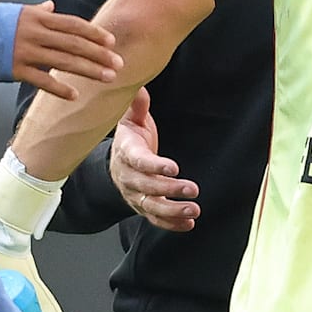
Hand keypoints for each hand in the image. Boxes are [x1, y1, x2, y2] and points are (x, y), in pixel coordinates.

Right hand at [11, 1, 121, 99]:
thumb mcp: (15, 12)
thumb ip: (37, 12)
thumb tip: (52, 6)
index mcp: (37, 17)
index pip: (73, 24)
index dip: (94, 33)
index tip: (112, 41)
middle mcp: (35, 32)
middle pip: (75, 43)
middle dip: (99, 54)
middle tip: (119, 63)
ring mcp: (26, 51)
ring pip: (64, 61)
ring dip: (89, 70)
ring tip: (108, 78)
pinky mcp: (16, 69)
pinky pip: (43, 80)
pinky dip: (60, 88)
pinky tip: (75, 95)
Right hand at [111, 90, 198, 231]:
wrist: (117, 161)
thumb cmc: (131, 138)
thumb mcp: (131, 120)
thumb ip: (137, 107)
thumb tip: (139, 87)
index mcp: (126, 153)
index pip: (139, 162)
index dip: (155, 166)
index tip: (174, 168)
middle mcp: (128, 177)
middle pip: (147, 187)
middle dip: (169, 190)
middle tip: (193, 189)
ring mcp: (134, 195)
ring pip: (151, 207)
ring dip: (173, 211)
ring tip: (194, 210)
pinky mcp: (142, 207)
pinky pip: (155, 219)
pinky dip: (171, 224)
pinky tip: (189, 223)